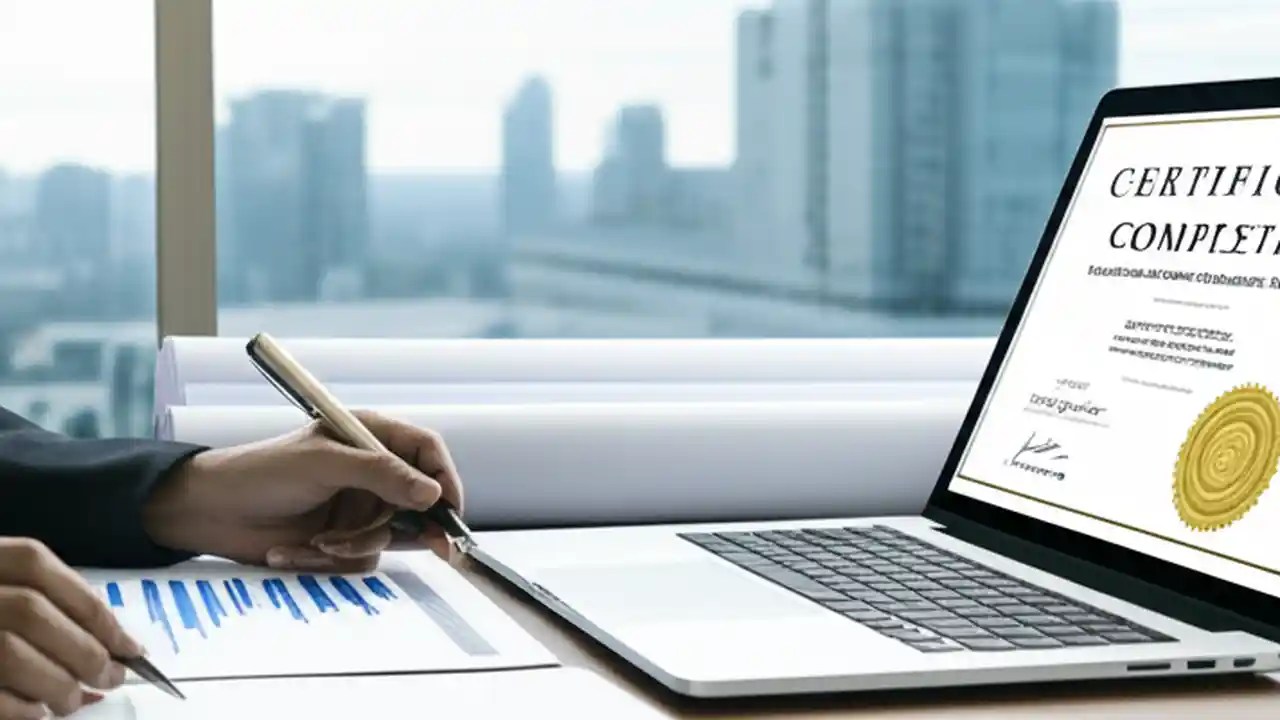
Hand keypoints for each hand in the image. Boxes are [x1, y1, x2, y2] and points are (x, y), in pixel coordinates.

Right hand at [0, 538, 139, 718]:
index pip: (37, 568)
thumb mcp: (0, 590)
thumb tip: (111, 646)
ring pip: (7, 651)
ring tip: (75, 699)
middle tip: (111, 677)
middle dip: (82, 649)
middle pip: (29, 611)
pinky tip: (37, 714)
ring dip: (54, 682)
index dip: (90, 608)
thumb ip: (42, 605)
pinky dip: (18, 707)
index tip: (129, 644)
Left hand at [143, 411, 463, 572]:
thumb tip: (431, 493)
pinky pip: (363, 558)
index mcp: (369, 436)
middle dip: (416, 525)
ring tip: (322, 543)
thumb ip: (382, 474)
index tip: (450, 507)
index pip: (426, 451)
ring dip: (358, 544)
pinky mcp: (343, 539)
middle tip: (437, 547)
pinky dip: (334, 560)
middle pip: (420, 500)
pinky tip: (300, 549)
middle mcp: (371, 472)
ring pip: (391, 535)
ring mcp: (358, 507)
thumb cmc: (262, 472)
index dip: (444, 477)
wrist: (211, 513)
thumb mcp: (325, 464)